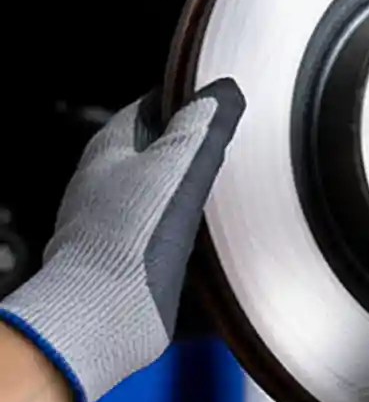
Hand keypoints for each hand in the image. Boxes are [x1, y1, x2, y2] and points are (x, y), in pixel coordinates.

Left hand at [0, 79, 244, 401]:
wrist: (105, 311)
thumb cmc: (133, 235)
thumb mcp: (177, 167)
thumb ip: (204, 127)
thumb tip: (225, 90)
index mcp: (109, 150)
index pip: (147, 108)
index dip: (182, 99)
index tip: (216, 99)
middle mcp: (105, 183)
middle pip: (152, 149)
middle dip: (188, 144)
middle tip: (230, 140)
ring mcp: (113, 222)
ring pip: (155, 189)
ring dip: (187, 187)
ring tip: (228, 184)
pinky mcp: (127, 258)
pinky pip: (159, 228)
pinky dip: (183, 223)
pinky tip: (209, 232)